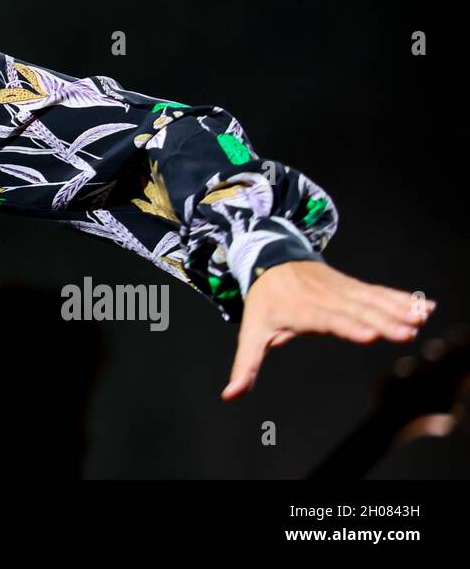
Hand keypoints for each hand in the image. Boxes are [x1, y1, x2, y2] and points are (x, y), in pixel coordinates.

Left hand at [221, 260, 436, 400]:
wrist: (271, 259)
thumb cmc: (263, 302)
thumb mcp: (250, 332)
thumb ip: (245, 365)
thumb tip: (230, 395)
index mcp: (300, 310)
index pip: (326, 319)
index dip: (347, 326)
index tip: (369, 334)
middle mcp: (324, 298)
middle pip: (355, 310)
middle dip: (381, 320)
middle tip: (405, 332)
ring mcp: (340, 290)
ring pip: (371, 299)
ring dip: (397, 309)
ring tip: (420, 319)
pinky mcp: (352, 286)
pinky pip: (377, 292)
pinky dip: (400, 298)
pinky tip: (423, 306)